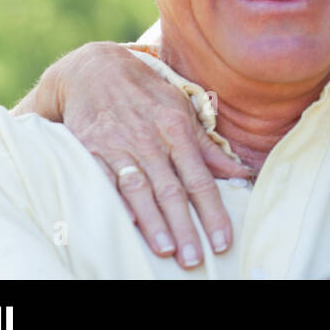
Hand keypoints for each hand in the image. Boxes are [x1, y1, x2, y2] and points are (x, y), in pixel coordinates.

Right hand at [22, 41, 250, 268]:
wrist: (94, 69)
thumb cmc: (146, 94)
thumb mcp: (181, 110)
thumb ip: (208, 146)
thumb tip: (240, 173)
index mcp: (177, 130)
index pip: (200, 179)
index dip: (213, 212)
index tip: (223, 242)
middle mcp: (151, 140)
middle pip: (172, 190)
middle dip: (186, 227)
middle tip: (195, 260)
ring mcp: (119, 145)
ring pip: (140, 190)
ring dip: (153, 222)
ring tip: (166, 250)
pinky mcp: (90, 150)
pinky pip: (103, 180)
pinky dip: (114, 201)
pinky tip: (125, 224)